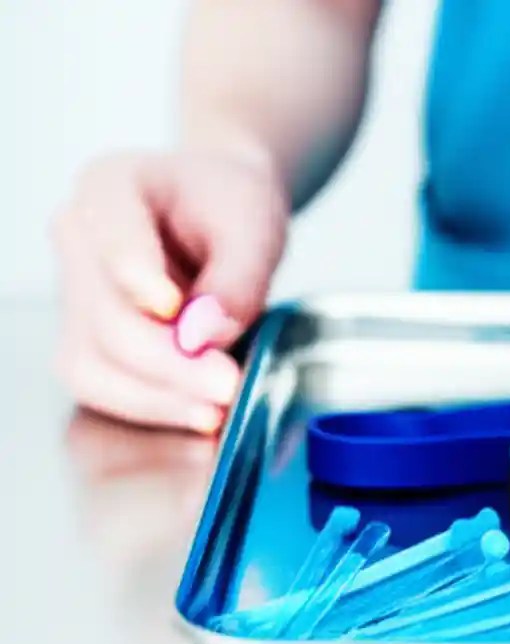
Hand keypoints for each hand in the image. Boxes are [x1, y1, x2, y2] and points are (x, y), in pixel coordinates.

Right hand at [51, 148, 287, 432]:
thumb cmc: (234, 206)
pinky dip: (150, 406)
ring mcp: (75, 291)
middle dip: (167, 364)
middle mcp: (77, 238)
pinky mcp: (90, 337)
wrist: (224, 209)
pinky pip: (103, 385)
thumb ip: (235, 279)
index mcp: (110, 185)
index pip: (109, 235)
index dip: (139, 279)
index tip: (180, 313)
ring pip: (90, 364)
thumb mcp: (255, 227)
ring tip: (213, 411)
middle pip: (103, 318)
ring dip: (153, 398)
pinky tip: (197, 412)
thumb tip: (202, 339)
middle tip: (227, 385)